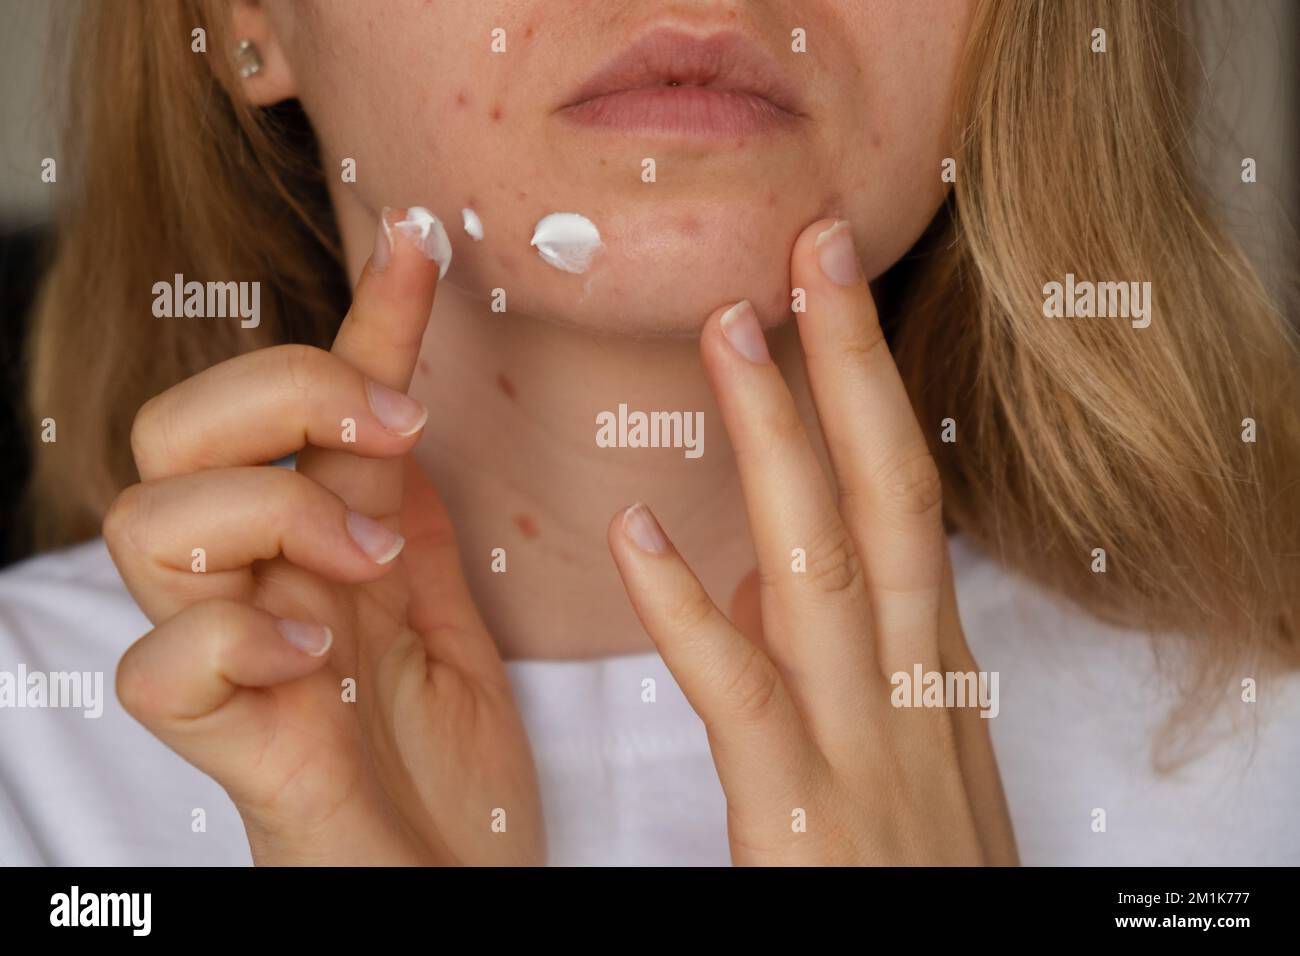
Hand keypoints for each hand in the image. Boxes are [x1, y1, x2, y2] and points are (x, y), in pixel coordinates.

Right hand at [105, 209, 542, 864]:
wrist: (454, 893)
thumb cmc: (446, 776)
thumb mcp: (449, 617)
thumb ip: (413, 523)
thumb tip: (402, 412)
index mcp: (313, 548)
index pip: (305, 403)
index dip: (359, 313)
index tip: (417, 240)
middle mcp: (255, 589)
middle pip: (174, 429)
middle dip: (281, 394)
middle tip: (393, 433)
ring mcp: (233, 662)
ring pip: (147, 520)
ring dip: (268, 507)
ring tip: (367, 554)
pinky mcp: (231, 744)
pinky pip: (162, 669)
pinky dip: (236, 637)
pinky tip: (318, 651)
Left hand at [608, 219, 1017, 864]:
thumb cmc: (913, 865)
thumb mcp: (897, 746)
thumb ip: (824, 654)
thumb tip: (745, 575)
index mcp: (926, 660)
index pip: (903, 493)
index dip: (869, 384)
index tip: (828, 289)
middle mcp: (906, 679)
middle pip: (886, 490)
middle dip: (853, 364)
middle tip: (811, 246)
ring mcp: (860, 740)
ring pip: (821, 561)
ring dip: (779, 439)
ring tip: (733, 331)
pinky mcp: (801, 810)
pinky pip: (739, 692)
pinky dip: (688, 606)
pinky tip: (636, 529)